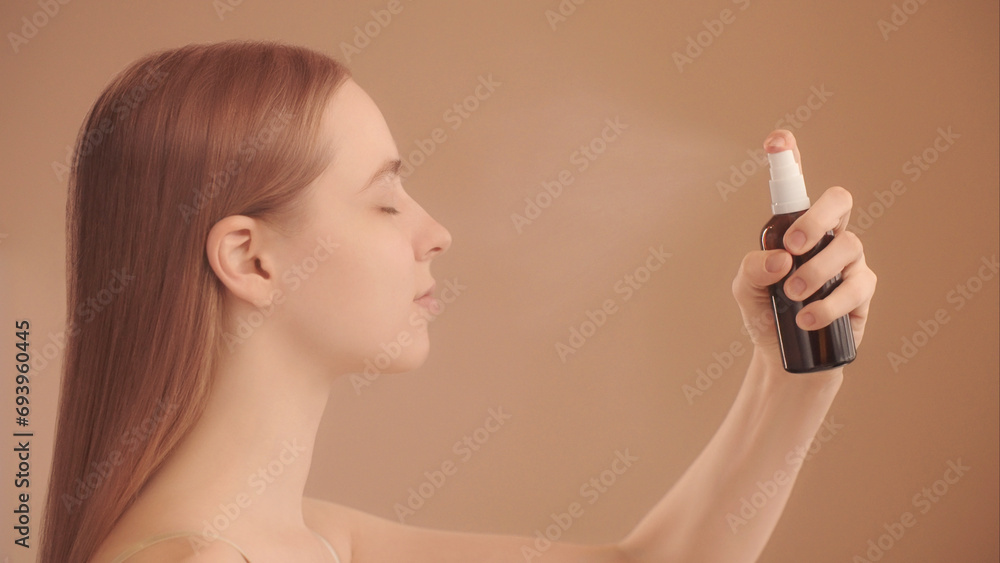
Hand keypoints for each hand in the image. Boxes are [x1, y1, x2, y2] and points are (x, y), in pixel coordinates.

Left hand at [731, 130, 876, 367]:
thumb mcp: (745, 289)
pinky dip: (828, 303)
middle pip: (839, 200)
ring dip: (817, 271)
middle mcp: (826, 236)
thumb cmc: (766, 313)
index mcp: (794, 228)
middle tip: (791, 248)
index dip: (789, 158)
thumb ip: (753, 268)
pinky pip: (857, 286)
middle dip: (817, 218)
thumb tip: (782, 259)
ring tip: (792, 295)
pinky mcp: (862, 291)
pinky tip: (807, 318)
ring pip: (848, 245)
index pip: (796, 187)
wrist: (783, 359)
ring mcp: (848, 261)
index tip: (777, 140)